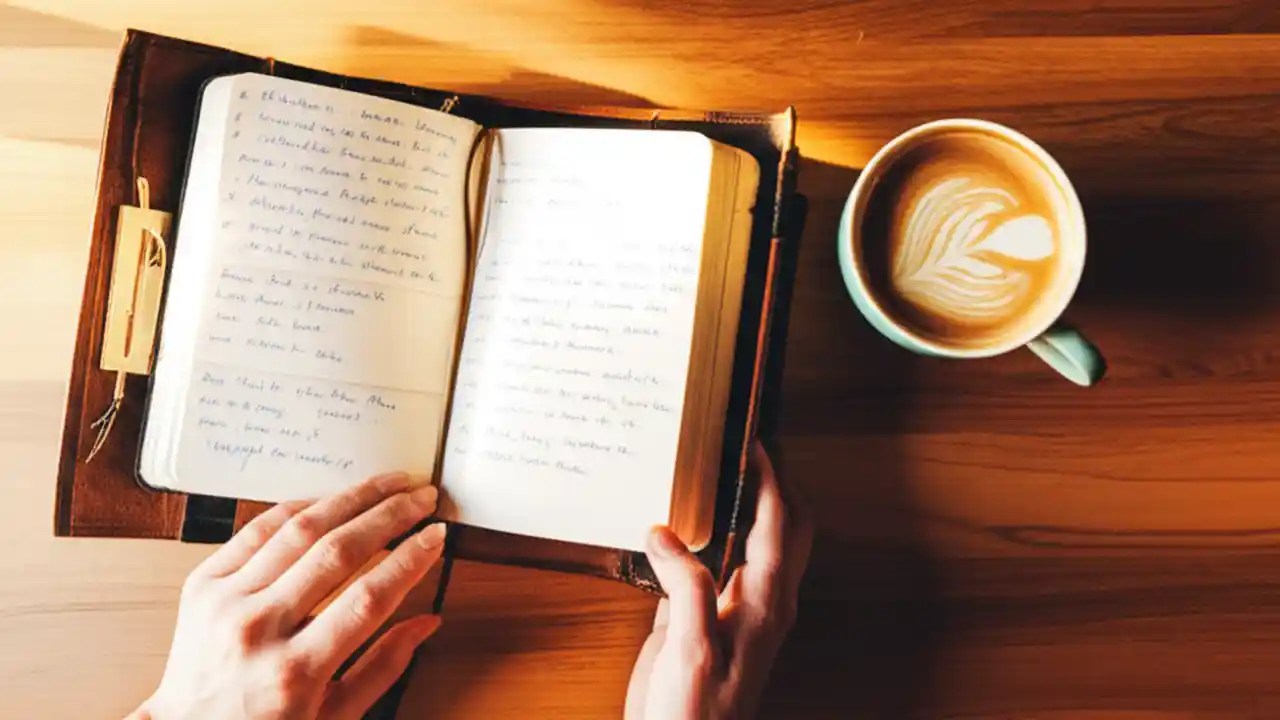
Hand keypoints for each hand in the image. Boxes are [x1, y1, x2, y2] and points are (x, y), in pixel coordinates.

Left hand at [130, 472, 446, 719]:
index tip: (437, 535)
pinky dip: (300, 508)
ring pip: (300, 529)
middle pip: (339, 552)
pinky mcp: (202, 583)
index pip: (369, 597)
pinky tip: (331, 500)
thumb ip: (384, 667)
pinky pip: (258, 530)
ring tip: (387, 485)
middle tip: (422, 498)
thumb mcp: (333, 717)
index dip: (410, 559)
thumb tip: (428, 621)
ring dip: (352, 499)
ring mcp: (225, 602)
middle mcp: (257, 630)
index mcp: (295, 672)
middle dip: (390, 516)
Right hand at [625, 441, 812, 719]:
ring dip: (746, 507)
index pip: (779, 523)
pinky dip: (709, 537)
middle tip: (745, 448)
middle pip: (786, 528)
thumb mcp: (689, 649)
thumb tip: (665, 533)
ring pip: (757, 544)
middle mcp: (761, 602)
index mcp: (766, 604)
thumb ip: (685, 588)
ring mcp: (737, 612)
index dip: (770, 478)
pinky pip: (717, 566)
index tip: (754, 440)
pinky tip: (679, 526)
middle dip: (776, 484)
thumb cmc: (693, 718)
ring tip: (715, 473)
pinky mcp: (708, 623)